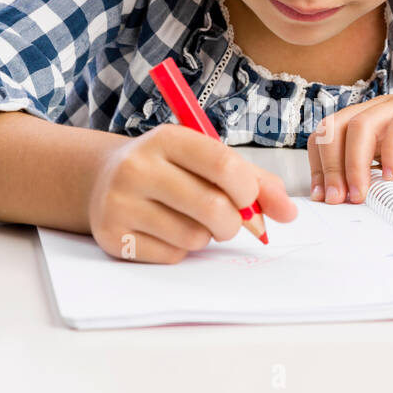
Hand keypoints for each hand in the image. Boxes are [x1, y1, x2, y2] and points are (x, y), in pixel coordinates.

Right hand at [88, 124, 297, 262]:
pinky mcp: (113, 236)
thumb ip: (252, 180)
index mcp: (167, 138)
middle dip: (234, 222)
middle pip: (213, 207)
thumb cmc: (169, 169)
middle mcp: (138, 166)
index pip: (224, 165)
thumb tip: (290, 213)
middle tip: (228, 220)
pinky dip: (180, 249)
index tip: (250, 200)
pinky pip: (172, 255)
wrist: (103, 180)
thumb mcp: (204, 158)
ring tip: (190, 220)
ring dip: (205, 236)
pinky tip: (165, 231)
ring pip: (195, 236)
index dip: (249, 191)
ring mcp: (121, 202)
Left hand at [306, 95, 392, 202]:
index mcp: (366, 122)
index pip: (324, 135)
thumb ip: (368, 180)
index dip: (317, 166)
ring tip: (361, 194)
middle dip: (330, 167)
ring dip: (354, 165)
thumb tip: (336, 198)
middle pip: (334, 128)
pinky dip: (391, 154)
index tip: (323, 197)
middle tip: (338, 199)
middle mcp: (379, 110)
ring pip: (360, 126)